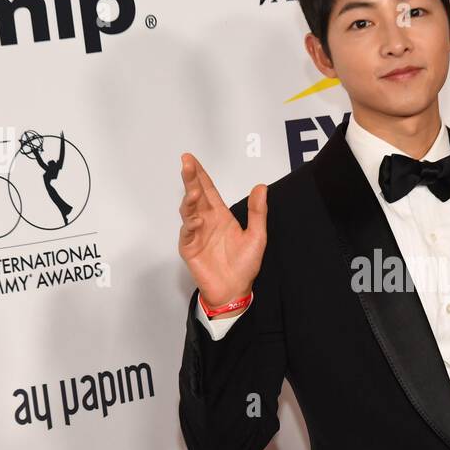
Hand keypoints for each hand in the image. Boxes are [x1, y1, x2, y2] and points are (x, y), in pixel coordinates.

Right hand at [178, 152, 266, 306]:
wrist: (235, 290)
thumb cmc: (244, 265)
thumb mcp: (257, 236)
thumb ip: (258, 212)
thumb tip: (261, 187)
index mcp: (220, 215)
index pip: (208, 190)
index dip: (200, 175)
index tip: (191, 159)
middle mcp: (206, 221)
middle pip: (195, 195)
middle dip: (190, 179)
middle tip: (187, 164)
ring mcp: (196, 234)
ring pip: (188, 211)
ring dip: (189, 200)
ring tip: (194, 191)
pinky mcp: (190, 248)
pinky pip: (187, 233)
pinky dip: (190, 225)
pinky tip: (197, 219)